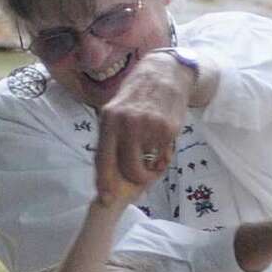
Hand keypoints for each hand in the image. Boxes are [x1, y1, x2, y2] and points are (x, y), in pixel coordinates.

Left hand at [93, 51, 194, 199]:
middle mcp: (127, 123)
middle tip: (144, 176)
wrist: (165, 72)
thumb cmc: (138, 95)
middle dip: (137, 178)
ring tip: (155, 153)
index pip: (103, 158)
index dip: (104, 182)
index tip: (106, 198)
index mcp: (109, 119)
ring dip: (153, 166)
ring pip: (149, 164)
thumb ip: (113, 137)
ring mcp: (149, 126)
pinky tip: (164, 141)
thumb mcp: (117, 110)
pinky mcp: (168, 128)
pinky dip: (165, 155)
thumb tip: (110, 173)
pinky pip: (164, 155)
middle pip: (129, 168)